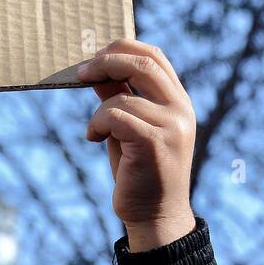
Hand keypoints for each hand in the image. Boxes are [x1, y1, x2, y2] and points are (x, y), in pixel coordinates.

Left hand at [77, 39, 195, 252]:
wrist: (155, 217)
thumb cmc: (138, 172)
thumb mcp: (128, 128)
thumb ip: (119, 97)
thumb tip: (98, 70)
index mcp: (179, 102)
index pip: (155, 57)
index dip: (123, 48)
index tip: (96, 56)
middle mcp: (181, 110)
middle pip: (143, 62)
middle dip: (107, 61)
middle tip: (81, 72)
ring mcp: (172, 125)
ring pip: (121, 96)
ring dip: (98, 114)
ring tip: (96, 133)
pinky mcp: (155, 141)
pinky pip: (114, 115)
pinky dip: (96, 124)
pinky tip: (94, 140)